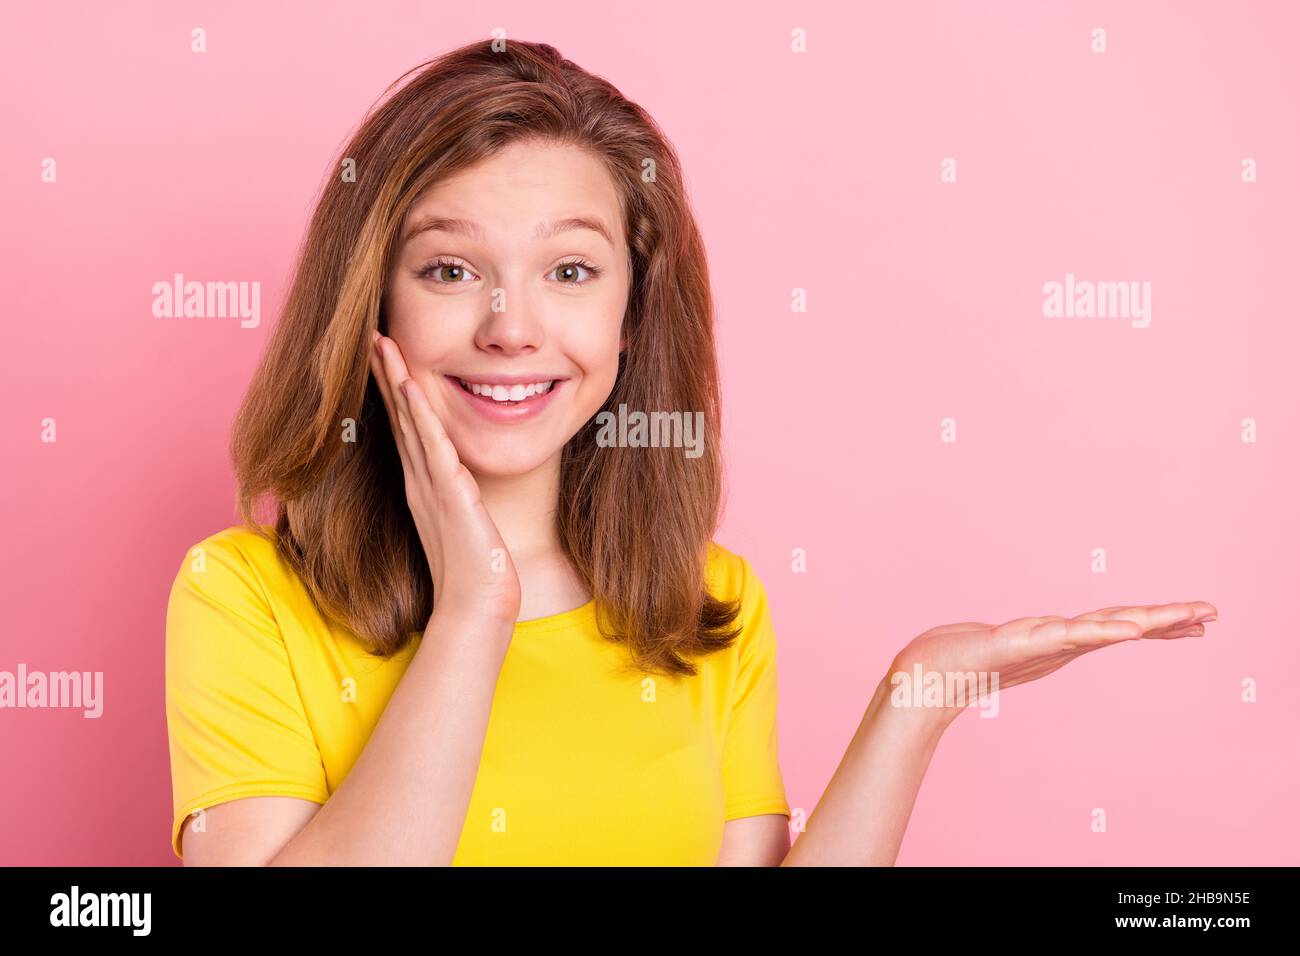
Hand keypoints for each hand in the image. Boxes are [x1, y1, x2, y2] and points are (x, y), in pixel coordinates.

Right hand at [369, 331, 520, 625]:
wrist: (478, 605)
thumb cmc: (475, 571)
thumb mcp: (464, 522)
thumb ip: (458, 497)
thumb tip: (462, 481)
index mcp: (424, 485)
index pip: (405, 427)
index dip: (393, 389)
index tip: (384, 354)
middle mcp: (420, 480)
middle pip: (399, 416)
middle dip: (386, 374)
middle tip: (372, 334)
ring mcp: (432, 485)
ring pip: (410, 424)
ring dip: (396, 382)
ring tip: (383, 344)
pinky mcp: (450, 494)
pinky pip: (434, 447)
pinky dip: (422, 417)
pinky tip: (414, 388)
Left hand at [890, 600, 1218, 723]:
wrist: (919, 678)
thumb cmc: (960, 659)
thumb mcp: (1006, 642)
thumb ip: (1034, 638)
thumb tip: (1052, 632)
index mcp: (1057, 639)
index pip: (1114, 624)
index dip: (1156, 622)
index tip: (1198, 621)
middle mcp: (1052, 643)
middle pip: (1118, 625)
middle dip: (1166, 619)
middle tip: (1212, 614)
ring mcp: (1033, 645)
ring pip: (1093, 630)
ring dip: (1135, 624)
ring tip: (1176, 619)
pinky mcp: (1008, 645)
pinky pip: (1057, 636)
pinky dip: (1093, 632)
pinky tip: (1122, 630)